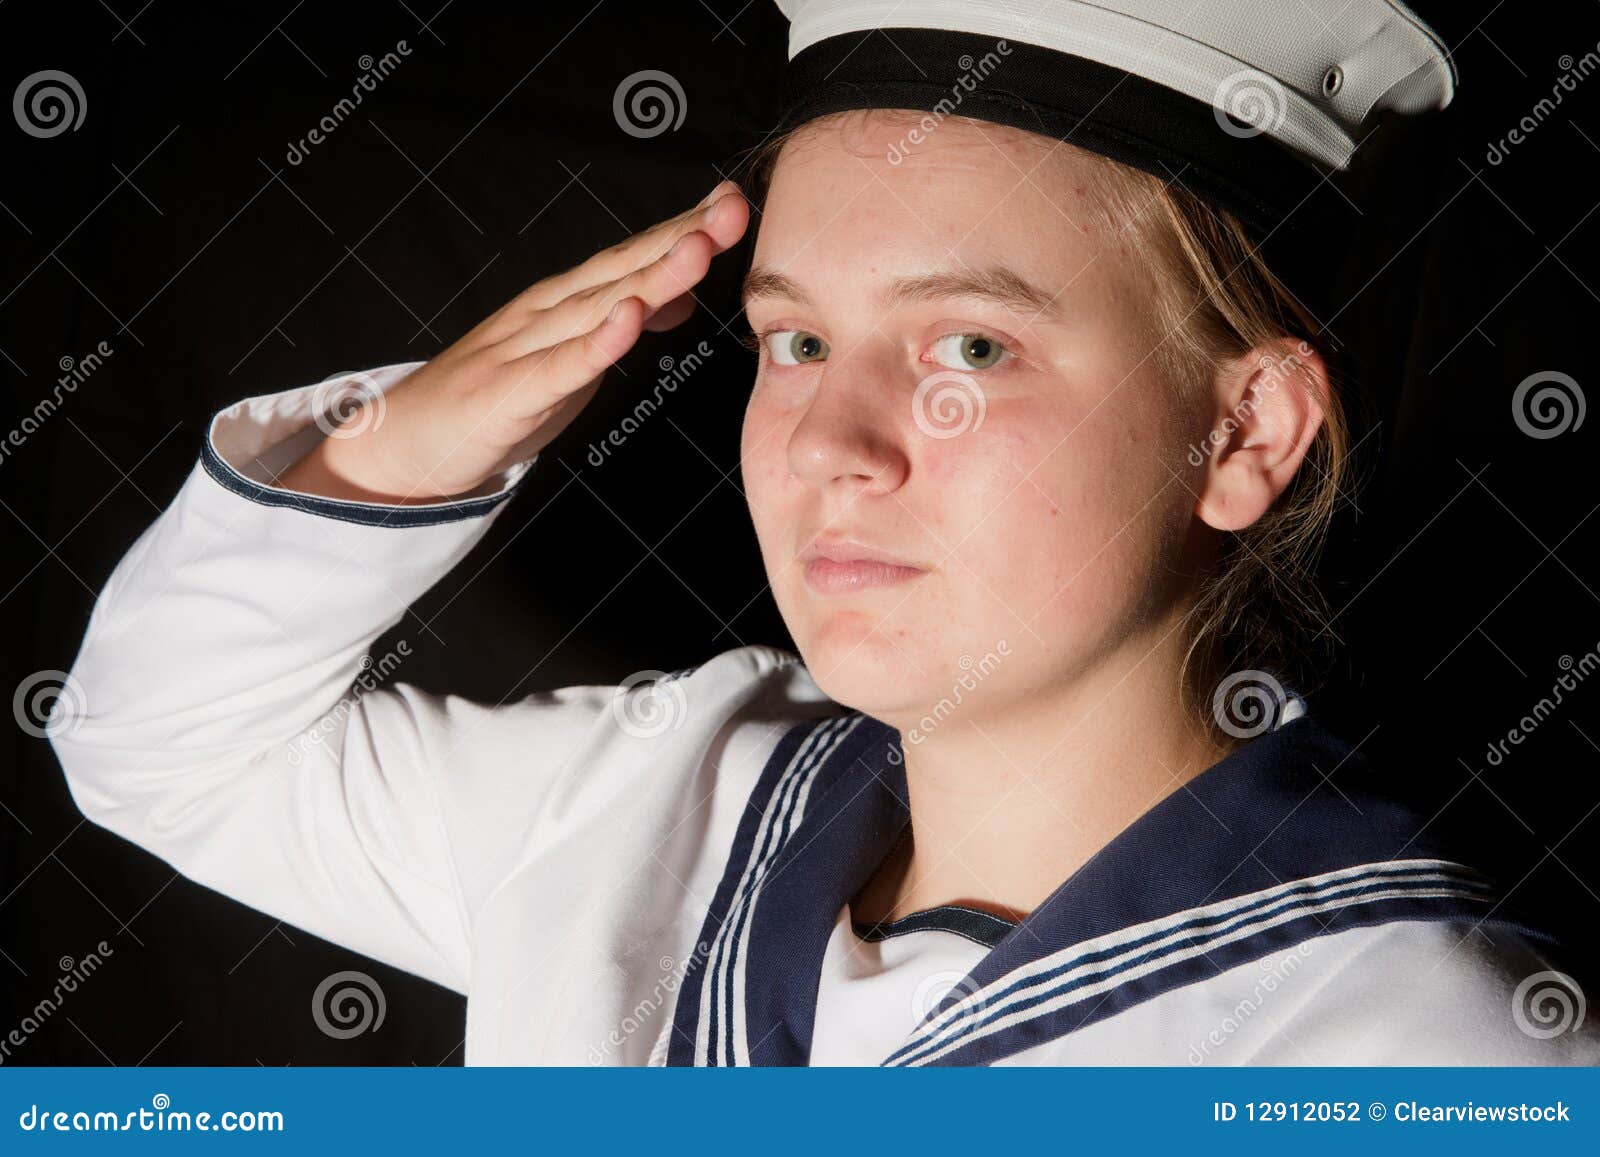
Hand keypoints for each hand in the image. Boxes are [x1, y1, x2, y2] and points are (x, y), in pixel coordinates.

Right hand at [277, 180, 750, 503]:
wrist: (402, 442)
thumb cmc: (496, 398)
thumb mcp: (573, 358)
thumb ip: (625, 324)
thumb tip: (683, 295)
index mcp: (566, 303)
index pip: (633, 258)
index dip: (684, 230)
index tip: (733, 201)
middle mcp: (547, 312)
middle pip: (622, 269)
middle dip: (681, 236)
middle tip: (732, 206)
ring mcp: (525, 348)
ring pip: (598, 307)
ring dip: (651, 276)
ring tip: (698, 249)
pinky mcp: (509, 394)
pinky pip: (560, 367)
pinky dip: (597, 343)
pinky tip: (629, 318)